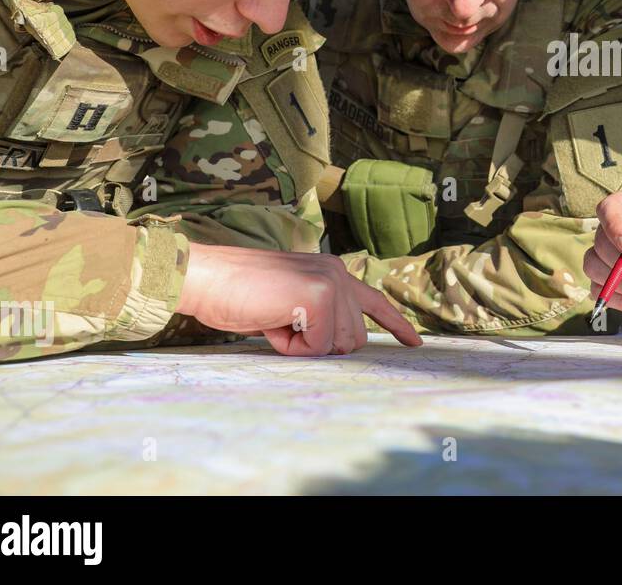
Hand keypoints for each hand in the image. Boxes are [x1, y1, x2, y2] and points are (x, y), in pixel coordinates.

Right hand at [177, 243, 421, 355]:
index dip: (396, 325)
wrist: (207, 278)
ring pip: (337, 346)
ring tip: (274, 318)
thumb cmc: (238, 294)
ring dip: (302, 346)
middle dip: (317, 346)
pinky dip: (291, 347)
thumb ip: (319, 316)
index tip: (414, 344)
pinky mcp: (319, 297)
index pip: (374, 302)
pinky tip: (272, 321)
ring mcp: (331, 283)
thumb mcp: (288, 303)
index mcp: (333, 272)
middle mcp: (339, 273)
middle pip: (353, 339)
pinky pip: (317, 348)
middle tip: (280, 322)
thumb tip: (341, 346)